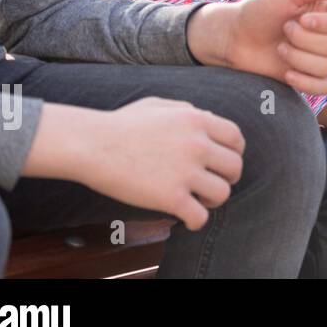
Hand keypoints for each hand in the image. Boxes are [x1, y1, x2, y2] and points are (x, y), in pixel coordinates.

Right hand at [63, 99, 244, 231]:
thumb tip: (207, 119)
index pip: (236, 138)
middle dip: (228, 177)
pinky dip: (196, 221)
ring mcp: (185, 171)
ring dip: (213, 200)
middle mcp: (197, 144)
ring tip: (200, 201)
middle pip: (235, 167)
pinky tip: (187, 219)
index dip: (234, 152)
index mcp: (197, 120)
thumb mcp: (159, 105)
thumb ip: (187, 110)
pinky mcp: (170, 197)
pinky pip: (200, 217)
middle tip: (212, 184)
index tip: (223, 162)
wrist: (91, 144)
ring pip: (223, 193)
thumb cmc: (120, 124)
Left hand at [188, 0, 326, 96]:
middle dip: (303, 40)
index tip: (304, 19)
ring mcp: (316, 58)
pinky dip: (306, 81)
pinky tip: (287, 73)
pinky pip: (323, 87)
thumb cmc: (259, 8)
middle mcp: (326, 35)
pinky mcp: (306, 78)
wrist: (234, 36)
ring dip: (298, 58)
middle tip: (283, 30)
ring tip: (279, 49)